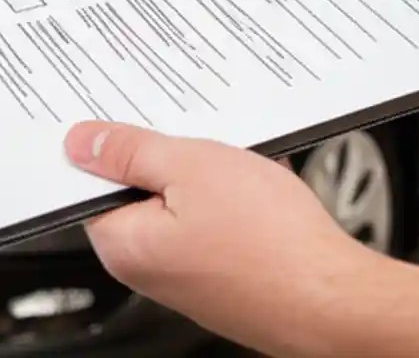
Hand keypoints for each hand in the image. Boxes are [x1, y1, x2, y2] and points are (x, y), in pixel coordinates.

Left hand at [64, 122, 380, 356]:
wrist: (335, 298)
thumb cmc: (270, 243)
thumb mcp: (192, 168)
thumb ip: (130, 152)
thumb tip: (82, 142)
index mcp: (123, 244)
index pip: (86, 185)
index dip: (104, 145)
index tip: (123, 120)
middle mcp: (147, 268)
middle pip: (137, 191)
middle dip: (166, 157)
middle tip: (199, 140)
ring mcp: (186, 275)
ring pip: (181, 203)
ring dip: (206, 175)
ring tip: (240, 166)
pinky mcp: (221, 276)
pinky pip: (212, 222)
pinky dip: (232, 199)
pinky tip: (260, 187)